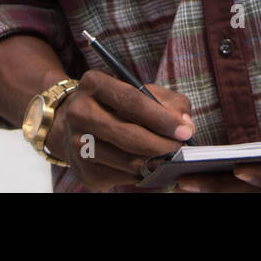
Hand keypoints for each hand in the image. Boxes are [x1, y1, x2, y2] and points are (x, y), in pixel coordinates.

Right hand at [47, 70, 194, 190]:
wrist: (74, 126)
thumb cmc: (117, 105)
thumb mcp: (141, 91)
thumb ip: (168, 102)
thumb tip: (185, 124)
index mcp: (93, 84)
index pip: (132, 101)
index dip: (161, 118)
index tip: (184, 131)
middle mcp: (79, 112)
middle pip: (128, 135)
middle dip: (161, 145)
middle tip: (181, 149)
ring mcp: (77, 144)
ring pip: (127, 160)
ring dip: (155, 163)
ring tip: (171, 158)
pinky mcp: (83, 170)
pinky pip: (123, 177)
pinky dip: (142, 174)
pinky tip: (151, 166)